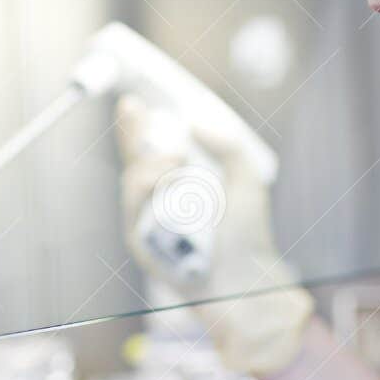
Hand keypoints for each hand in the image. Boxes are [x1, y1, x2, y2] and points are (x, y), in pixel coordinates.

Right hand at [117, 94, 313, 374]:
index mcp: (180, 188)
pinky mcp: (140, 243)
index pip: (151, 152)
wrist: (245, 277)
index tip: (132, 102)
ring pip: (131, 180)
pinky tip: (165, 174)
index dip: (137, 128)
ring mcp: (147, 224)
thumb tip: (194, 122)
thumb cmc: (249, 236)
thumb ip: (227, 145)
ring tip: (176, 158)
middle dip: (131, 132)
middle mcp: (159, 205)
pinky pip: (132, 207)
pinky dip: (144, 185)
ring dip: (149, 161)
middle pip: (132, 162)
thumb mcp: (246, 179)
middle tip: (137, 109)